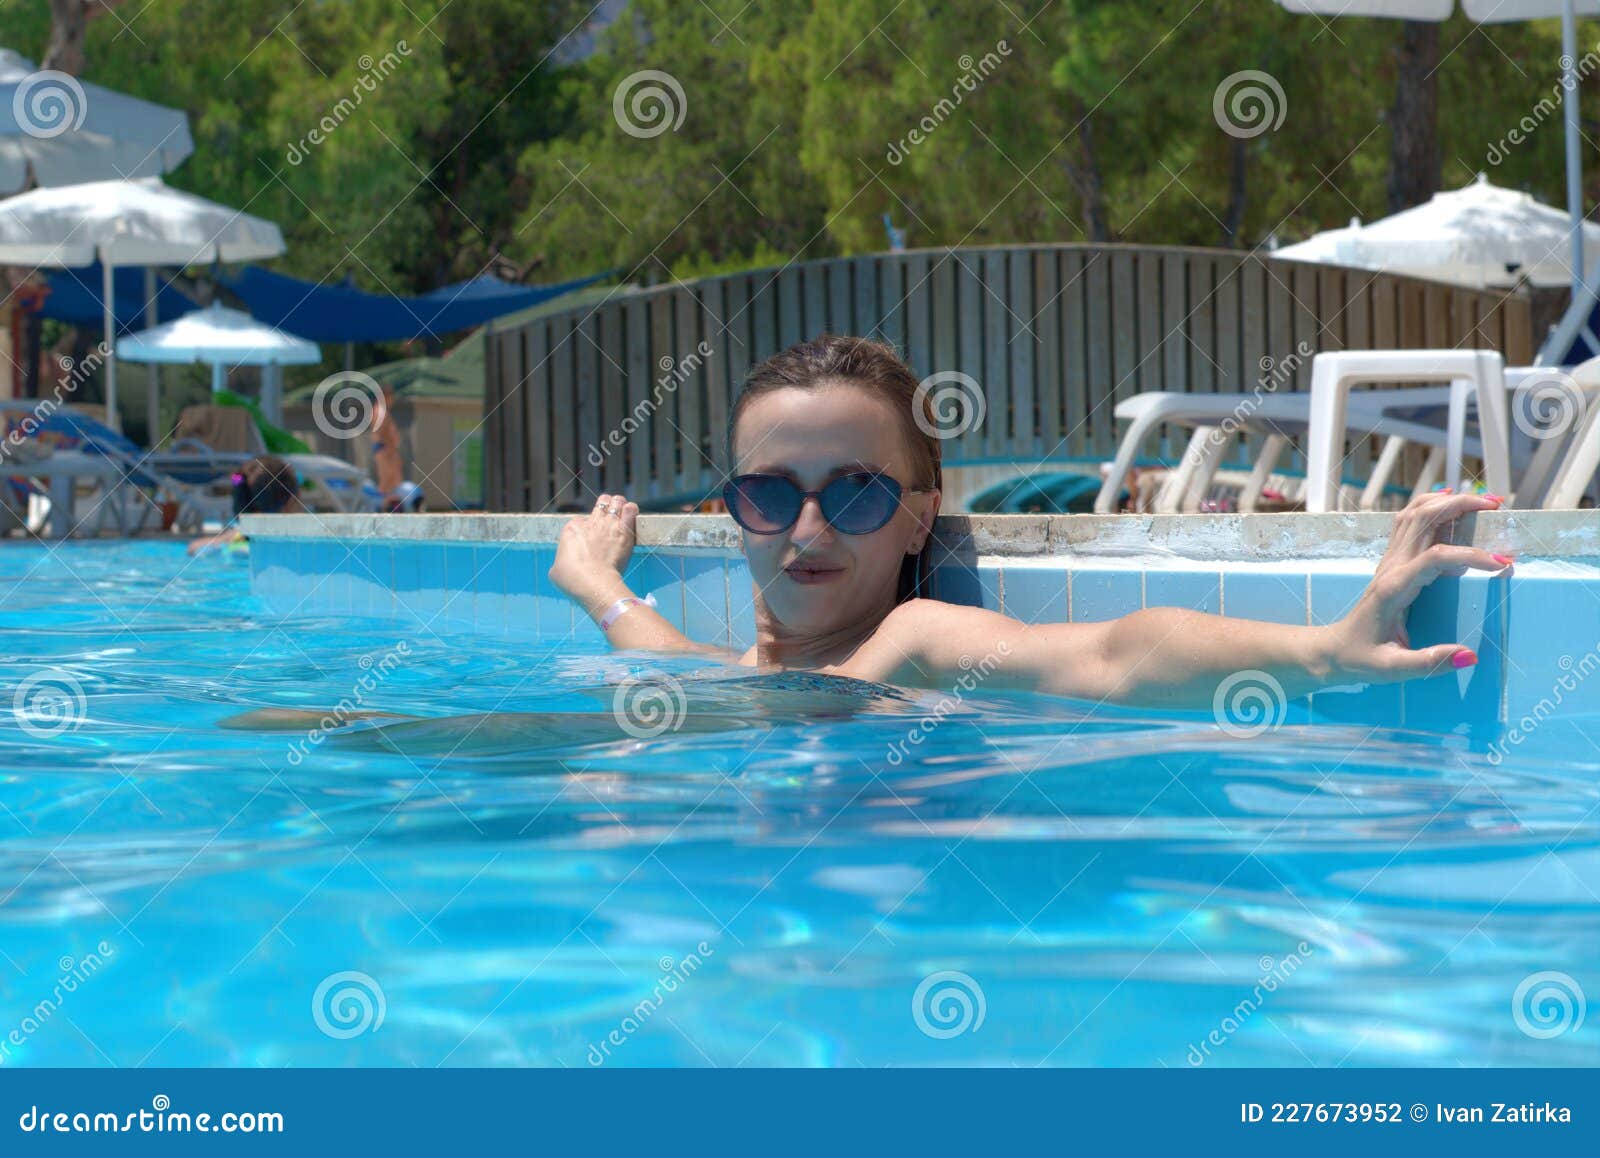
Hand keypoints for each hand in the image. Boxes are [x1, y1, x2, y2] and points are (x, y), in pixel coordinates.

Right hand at [549, 493, 638, 599]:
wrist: (592, 582)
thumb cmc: (572, 579)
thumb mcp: (556, 570)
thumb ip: (562, 562)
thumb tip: (562, 567)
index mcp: (572, 528)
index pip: (581, 520)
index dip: (587, 529)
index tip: (592, 540)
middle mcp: (590, 522)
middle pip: (601, 505)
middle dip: (606, 508)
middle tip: (609, 520)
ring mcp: (608, 524)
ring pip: (616, 502)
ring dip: (619, 506)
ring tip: (622, 514)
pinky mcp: (624, 530)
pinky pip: (630, 510)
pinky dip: (632, 511)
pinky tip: (631, 515)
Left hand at [1326, 490, 1510, 681]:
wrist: (1333, 649)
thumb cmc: (1361, 659)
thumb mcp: (1392, 669)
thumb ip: (1429, 663)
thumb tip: (1469, 656)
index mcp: (1394, 588)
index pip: (1436, 557)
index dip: (1469, 556)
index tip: (1502, 565)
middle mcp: (1391, 567)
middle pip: (1423, 519)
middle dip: (1460, 506)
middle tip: (1496, 505)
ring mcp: (1389, 561)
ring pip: (1414, 514)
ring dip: (1447, 501)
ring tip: (1482, 501)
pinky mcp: (1392, 562)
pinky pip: (1409, 524)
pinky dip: (1432, 509)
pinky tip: (1452, 508)